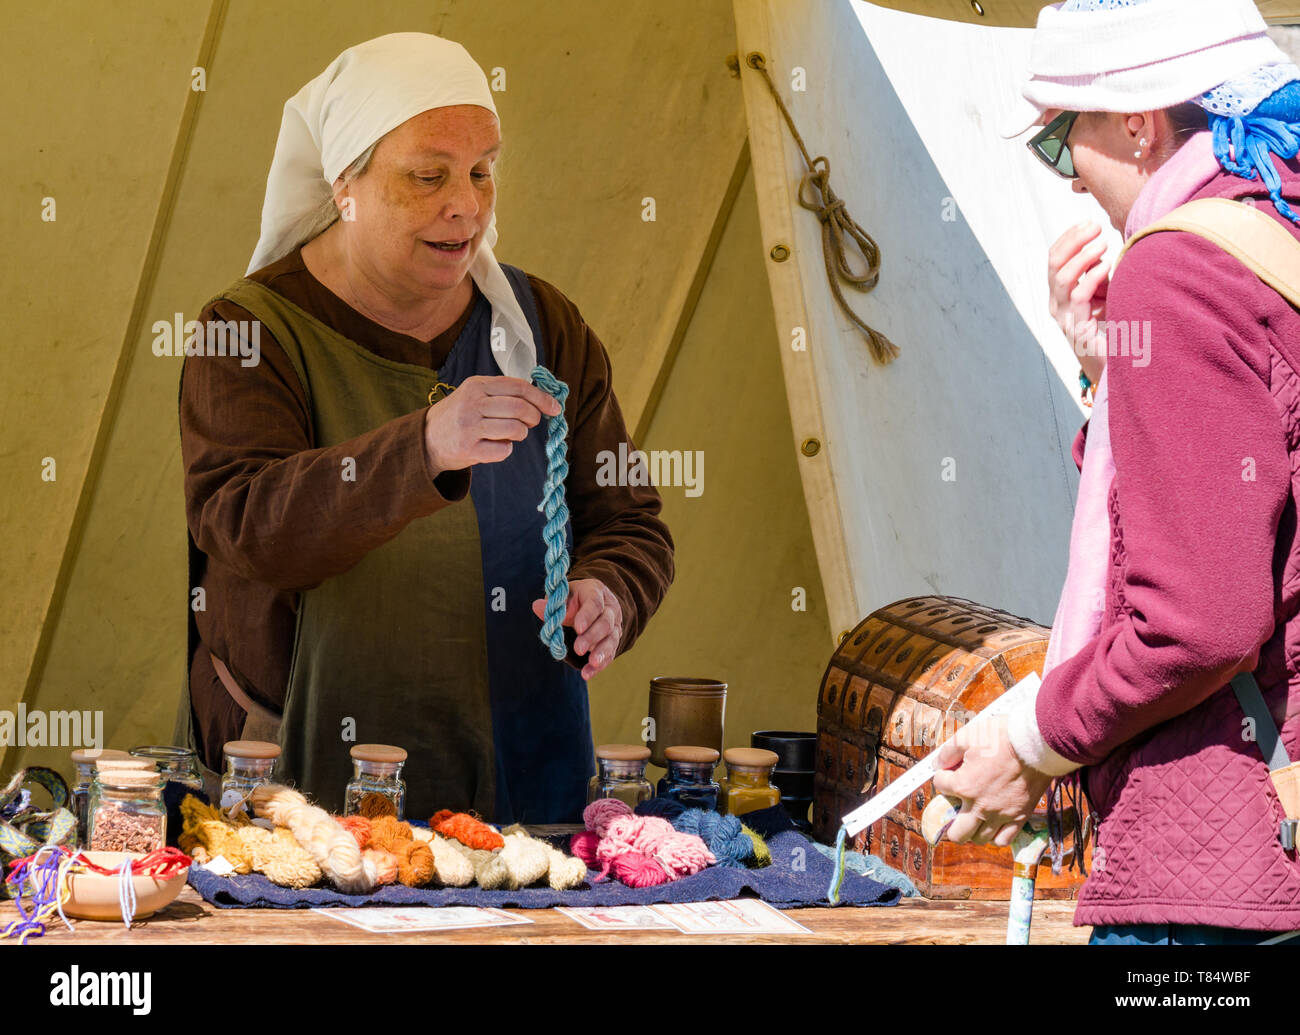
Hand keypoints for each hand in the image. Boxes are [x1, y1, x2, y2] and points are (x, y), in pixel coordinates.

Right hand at [424, 375, 560, 473]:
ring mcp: (469, 426)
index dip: (541, 397)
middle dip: (534, 417)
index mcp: (476, 385)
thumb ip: (502, 393)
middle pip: (519, 407)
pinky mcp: (468, 449)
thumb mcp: (475, 394)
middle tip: (532, 423)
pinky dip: (507, 449)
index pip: (518, 387)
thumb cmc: (459, 416)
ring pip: (514, 429)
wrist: (426, 439)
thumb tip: (540, 400)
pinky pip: (503, 450)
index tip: (554, 407)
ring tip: (514, 434)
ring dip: (521, 434)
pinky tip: (497, 446)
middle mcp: (472, 403)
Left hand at [531, 578, 622, 679]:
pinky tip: (587, 673)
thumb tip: (536, 606)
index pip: (594, 603)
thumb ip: (553, 604)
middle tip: (578, 648)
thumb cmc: (574, 599)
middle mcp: (610, 609)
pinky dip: (599, 666)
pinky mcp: (613, 642)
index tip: (577, 628)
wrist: (592, 603)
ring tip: (591, 662)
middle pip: (605, 623)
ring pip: (611, 639)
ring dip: (601, 652)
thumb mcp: (564, 597)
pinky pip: (609, 654)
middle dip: (592, 636)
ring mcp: (614, 626)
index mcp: (596, 593)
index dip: (587, 616)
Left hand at [930, 717, 1052, 847]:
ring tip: (973, 817)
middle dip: (950, 822)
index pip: (940, 786)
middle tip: (955, 808)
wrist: (1036, 744)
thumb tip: (938, 763)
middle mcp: (980, 806)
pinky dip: (996, 835)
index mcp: (964, 785)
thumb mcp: (967, 736)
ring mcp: (1000, 814)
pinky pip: (1004, 839)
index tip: (949, 770)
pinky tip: (994, 824)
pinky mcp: (1020, 817)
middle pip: (956, 833)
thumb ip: (948, 752)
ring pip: (979, 839)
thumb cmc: (1002, 737)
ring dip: (972, 830)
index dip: (942, 775)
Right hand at [1048, 221, 1110, 384]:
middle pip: (1053, 264)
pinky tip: (1105, 266)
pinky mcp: (1078, 330)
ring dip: (1082, 256)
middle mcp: (1057, 305)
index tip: (1088, 223)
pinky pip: (1078, 297)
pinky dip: (1090, 277)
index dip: (1069, 238)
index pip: (1054, 259)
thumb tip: (1099, 245)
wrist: (1122, 367)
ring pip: (1061, 278)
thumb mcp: (1105, 293)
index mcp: (1061, 295)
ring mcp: (1065, 318)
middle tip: (1094, 228)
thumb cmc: (1116, 329)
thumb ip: (1098, 272)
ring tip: (1102, 244)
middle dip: (1073, 241)